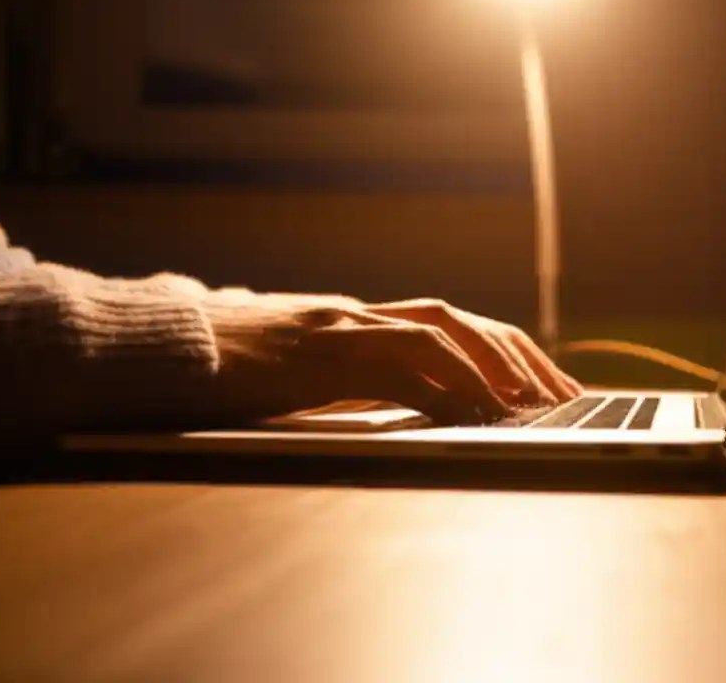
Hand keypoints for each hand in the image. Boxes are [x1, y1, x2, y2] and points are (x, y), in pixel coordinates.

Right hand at [210, 299, 580, 423]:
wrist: (162, 351)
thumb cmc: (226, 370)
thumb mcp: (300, 373)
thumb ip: (350, 378)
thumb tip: (407, 405)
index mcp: (360, 321)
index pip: (451, 324)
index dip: (504, 349)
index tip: (544, 384)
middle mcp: (360, 315)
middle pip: (461, 321)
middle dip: (520, 356)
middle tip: (563, 394)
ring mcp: (341, 328)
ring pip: (440, 333)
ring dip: (492, 367)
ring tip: (529, 403)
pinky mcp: (319, 354)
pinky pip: (397, 364)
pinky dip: (443, 385)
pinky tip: (473, 410)